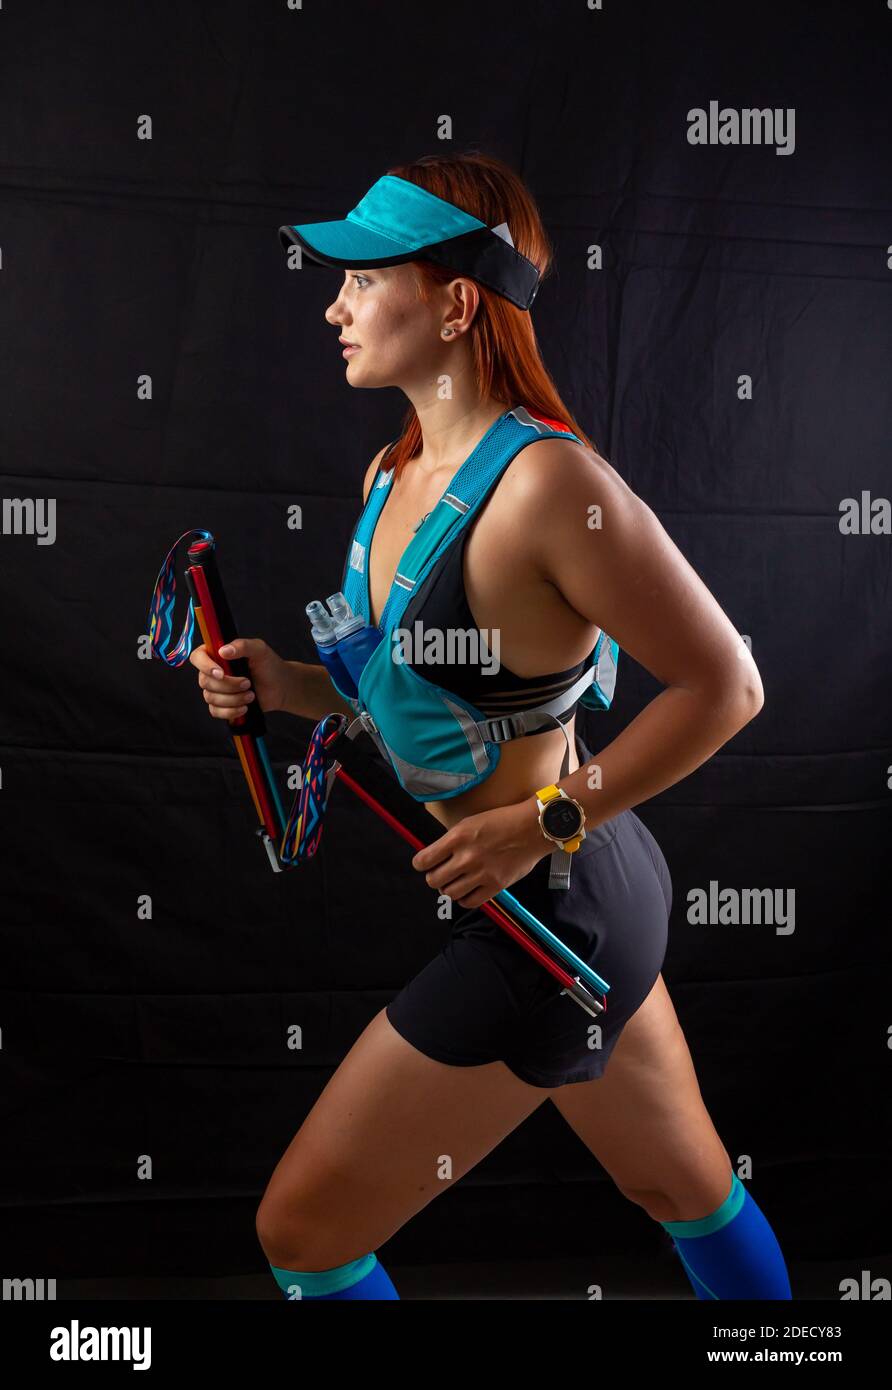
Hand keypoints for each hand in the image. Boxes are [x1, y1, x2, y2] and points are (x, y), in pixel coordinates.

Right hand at [188, 636, 289, 720]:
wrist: (280, 687)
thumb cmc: (269, 665)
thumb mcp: (259, 650)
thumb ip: (242, 646)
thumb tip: (223, 651)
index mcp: (217, 654)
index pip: (197, 657)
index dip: (205, 666)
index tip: (221, 672)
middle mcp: (212, 671)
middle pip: (204, 681)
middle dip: (228, 685)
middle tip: (248, 683)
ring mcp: (215, 689)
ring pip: (210, 698)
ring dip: (233, 699)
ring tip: (251, 695)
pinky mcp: (221, 705)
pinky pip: (215, 711)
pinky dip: (231, 711)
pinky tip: (245, 707)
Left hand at [411, 799, 547, 909]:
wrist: (533, 828)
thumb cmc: (503, 821)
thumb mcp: (471, 822)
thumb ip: (452, 840)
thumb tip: (435, 856)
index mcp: (458, 837)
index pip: (423, 860)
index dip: (421, 864)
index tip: (424, 864)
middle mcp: (467, 857)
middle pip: (433, 880)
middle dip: (434, 877)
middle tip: (441, 873)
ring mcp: (481, 873)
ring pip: (449, 893)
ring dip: (449, 888)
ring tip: (455, 882)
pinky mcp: (495, 885)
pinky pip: (469, 902)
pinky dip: (464, 899)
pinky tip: (467, 890)